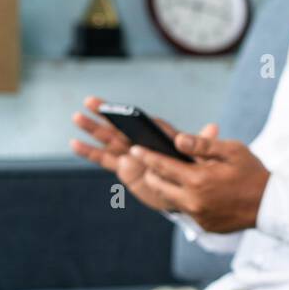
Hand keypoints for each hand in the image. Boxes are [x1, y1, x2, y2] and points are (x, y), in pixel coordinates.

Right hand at [69, 95, 217, 213]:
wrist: (186, 189)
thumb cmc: (193, 168)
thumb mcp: (201, 156)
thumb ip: (202, 143)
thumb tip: (214, 127)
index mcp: (158, 135)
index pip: (142, 122)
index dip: (130, 115)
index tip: (117, 106)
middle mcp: (142, 141)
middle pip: (121, 127)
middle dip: (105, 115)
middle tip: (89, 101)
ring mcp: (130, 154)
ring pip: (109, 140)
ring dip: (93, 129)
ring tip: (76, 117)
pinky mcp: (124, 169)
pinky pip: (104, 159)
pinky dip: (89, 152)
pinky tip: (75, 144)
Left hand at [130, 129, 270, 232]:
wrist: (271, 205)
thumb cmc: (253, 173)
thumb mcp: (232, 151)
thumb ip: (202, 145)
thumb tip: (178, 139)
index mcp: (199, 180)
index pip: (162, 166)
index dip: (147, 156)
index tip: (135, 148)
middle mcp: (193, 200)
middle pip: (158, 185)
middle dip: (153, 173)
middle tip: (154, 162)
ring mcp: (197, 216)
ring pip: (171, 199)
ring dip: (170, 187)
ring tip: (178, 176)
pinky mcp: (203, 225)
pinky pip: (187, 210)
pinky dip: (188, 199)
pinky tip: (200, 192)